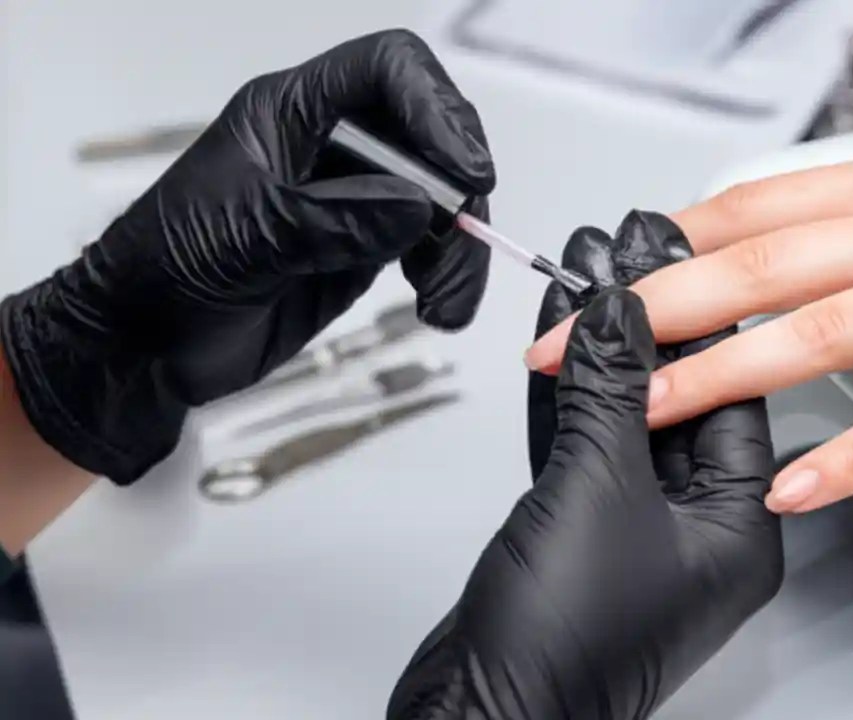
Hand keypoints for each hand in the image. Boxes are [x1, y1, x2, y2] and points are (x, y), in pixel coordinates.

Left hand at [0, 30, 493, 483]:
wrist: (144, 347)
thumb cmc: (168, 270)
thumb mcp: (247, 237)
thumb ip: (335, 219)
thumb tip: (422, 208)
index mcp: (292, 113)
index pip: (385, 71)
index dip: (434, 106)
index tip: (464, 171)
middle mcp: (332, 145)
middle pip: (431, 139)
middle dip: (457, 192)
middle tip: (463, 243)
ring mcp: (354, 199)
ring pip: (441, 202)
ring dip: (460, 251)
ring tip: (445, 305)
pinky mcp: (366, 250)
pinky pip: (429, 250)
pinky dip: (447, 278)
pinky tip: (440, 311)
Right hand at [387, 289, 781, 719]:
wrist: (480, 719)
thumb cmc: (563, 645)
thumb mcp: (596, 490)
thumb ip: (610, 391)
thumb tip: (620, 311)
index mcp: (738, 527)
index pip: (731, 391)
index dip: (695, 313)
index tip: (664, 251)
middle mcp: (699, 530)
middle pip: (678, 397)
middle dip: (639, 322)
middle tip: (616, 249)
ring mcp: (640, 533)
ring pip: (623, 418)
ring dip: (595, 352)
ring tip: (575, 274)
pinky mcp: (582, 536)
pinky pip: (583, 449)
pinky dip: (564, 399)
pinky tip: (550, 346)